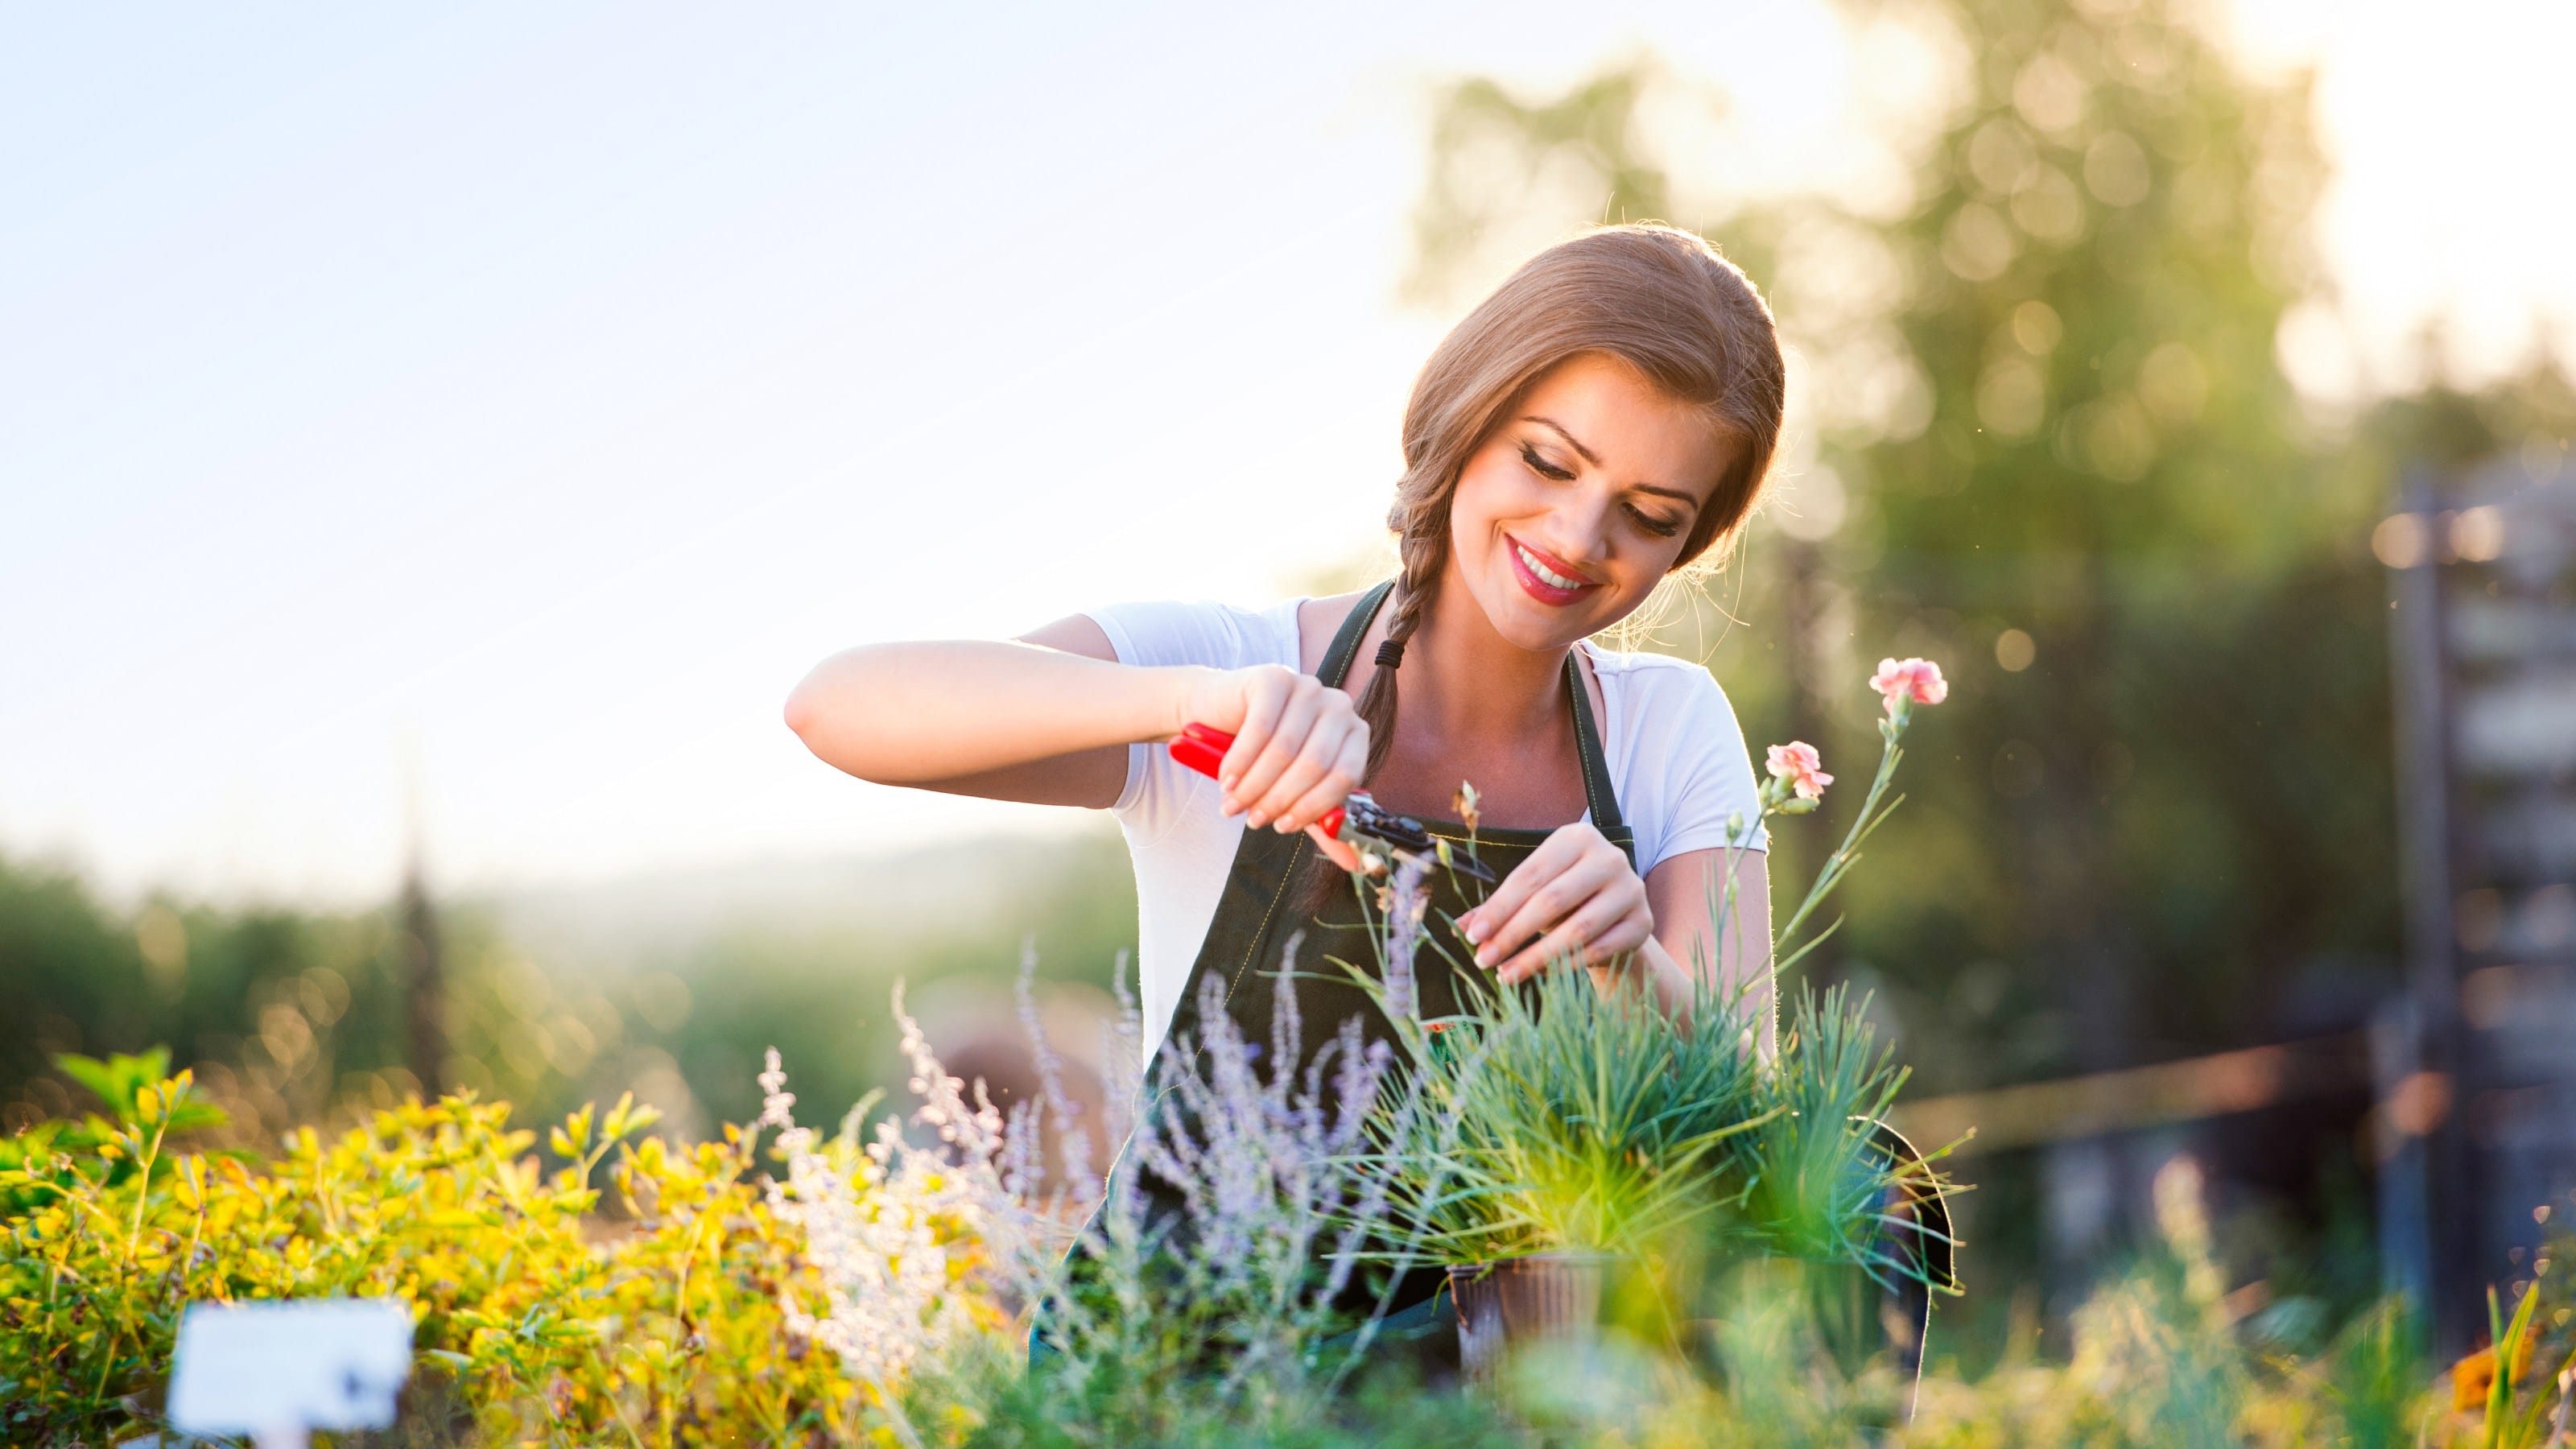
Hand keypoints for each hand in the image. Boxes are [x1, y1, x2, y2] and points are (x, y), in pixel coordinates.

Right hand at [1177, 664, 1367, 870]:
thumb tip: (1353, 864)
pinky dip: (1240, 762)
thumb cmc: (1262, 755)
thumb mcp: (1295, 790)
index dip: (1314, 807)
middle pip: (1315, 764)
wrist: (1218, 713)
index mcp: (1354, 734)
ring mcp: (1307, 686)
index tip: (1283, 826)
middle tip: (1253, 819)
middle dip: (1279, 800)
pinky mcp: (1274, 678)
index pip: (1346, 777)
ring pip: (1284, 750)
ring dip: (1254, 786)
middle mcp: (1338, 706)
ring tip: (1233, 804)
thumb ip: (1323, 822)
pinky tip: (1227, 779)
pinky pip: (1259, 729)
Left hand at [1454, 822, 1651, 982]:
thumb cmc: (1568, 900)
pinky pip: (1601, 949)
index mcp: (1576, 838)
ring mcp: (1631, 889)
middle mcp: (1609, 857)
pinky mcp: (1643, 922)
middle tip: (1484, 961)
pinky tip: (1542, 977)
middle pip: (1552, 901)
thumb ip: (1501, 906)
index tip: (1473, 936)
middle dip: (1512, 934)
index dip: (1498, 907)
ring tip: (1507, 975)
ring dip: (1537, 957)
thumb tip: (1460, 924)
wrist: (1618, 916)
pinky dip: (1568, 966)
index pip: (1530, 876)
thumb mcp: (1536, 894)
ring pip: (1577, 929)